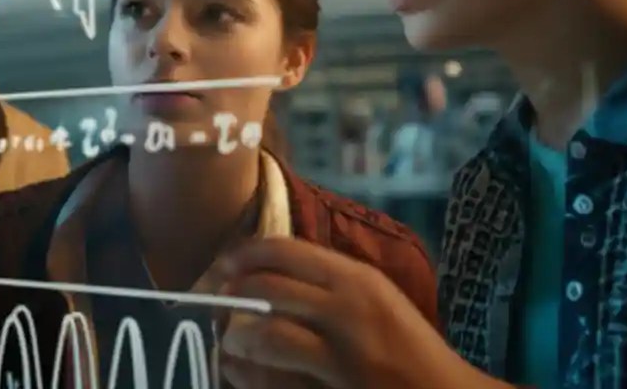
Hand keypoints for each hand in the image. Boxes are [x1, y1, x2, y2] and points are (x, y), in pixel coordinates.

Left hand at [214, 238, 511, 388]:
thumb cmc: (409, 347)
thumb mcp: (377, 300)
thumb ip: (330, 284)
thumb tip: (267, 273)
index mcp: (358, 279)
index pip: (284, 250)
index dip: (243, 255)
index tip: (223, 265)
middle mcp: (347, 310)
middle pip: (266, 289)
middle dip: (231, 295)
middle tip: (217, 303)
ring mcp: (341, 354)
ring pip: (264, 336)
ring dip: (236, 339)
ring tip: (229, 342)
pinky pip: (274, 380)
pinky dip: (246, 375)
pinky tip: (238, 372)